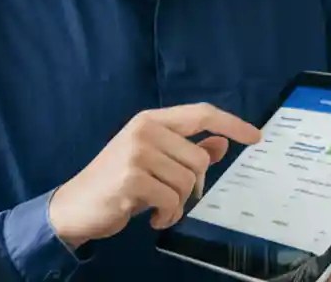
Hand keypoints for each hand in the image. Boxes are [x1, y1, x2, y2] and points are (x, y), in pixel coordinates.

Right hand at [48, 103, 261, 248]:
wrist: (74, 206)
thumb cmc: (116, 182)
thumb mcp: (154, 162)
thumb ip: (186, 151)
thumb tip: (222, 144)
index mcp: (151, 120)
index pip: (201, 113)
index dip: (231, 123)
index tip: (256, 136)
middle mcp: (145, 130)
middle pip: (198, 158)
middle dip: (194, 185)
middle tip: (174, 197)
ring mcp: (137, 153)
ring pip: (187, 181)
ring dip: (179, 204)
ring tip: (160, 208)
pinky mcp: (131, 178)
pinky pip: (171, 200)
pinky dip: (168, 215)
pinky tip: (153, 218)